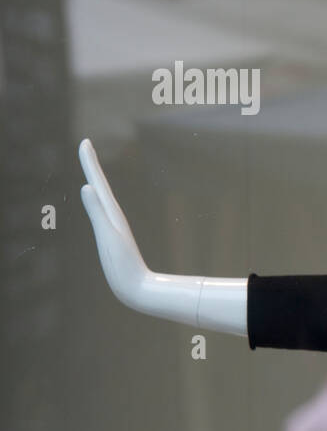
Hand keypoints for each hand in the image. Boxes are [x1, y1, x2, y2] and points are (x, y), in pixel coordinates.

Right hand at [78, 138, 151, 307]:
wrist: (137, 289)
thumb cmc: (123, 266)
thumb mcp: (108, 237)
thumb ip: (97, 212)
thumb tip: (87, 186)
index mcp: (111, 214)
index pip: (98, 182)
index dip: (90, 162)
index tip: (84, 141)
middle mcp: (113, 217)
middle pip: (100, 185)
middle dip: (91, 164)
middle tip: (85, 144)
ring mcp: (113, 227)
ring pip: (101, 197)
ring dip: (94, 180)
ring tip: (89, 167)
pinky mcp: (112, 237)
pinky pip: (102, 212)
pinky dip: (96, 200)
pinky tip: (96, 198)